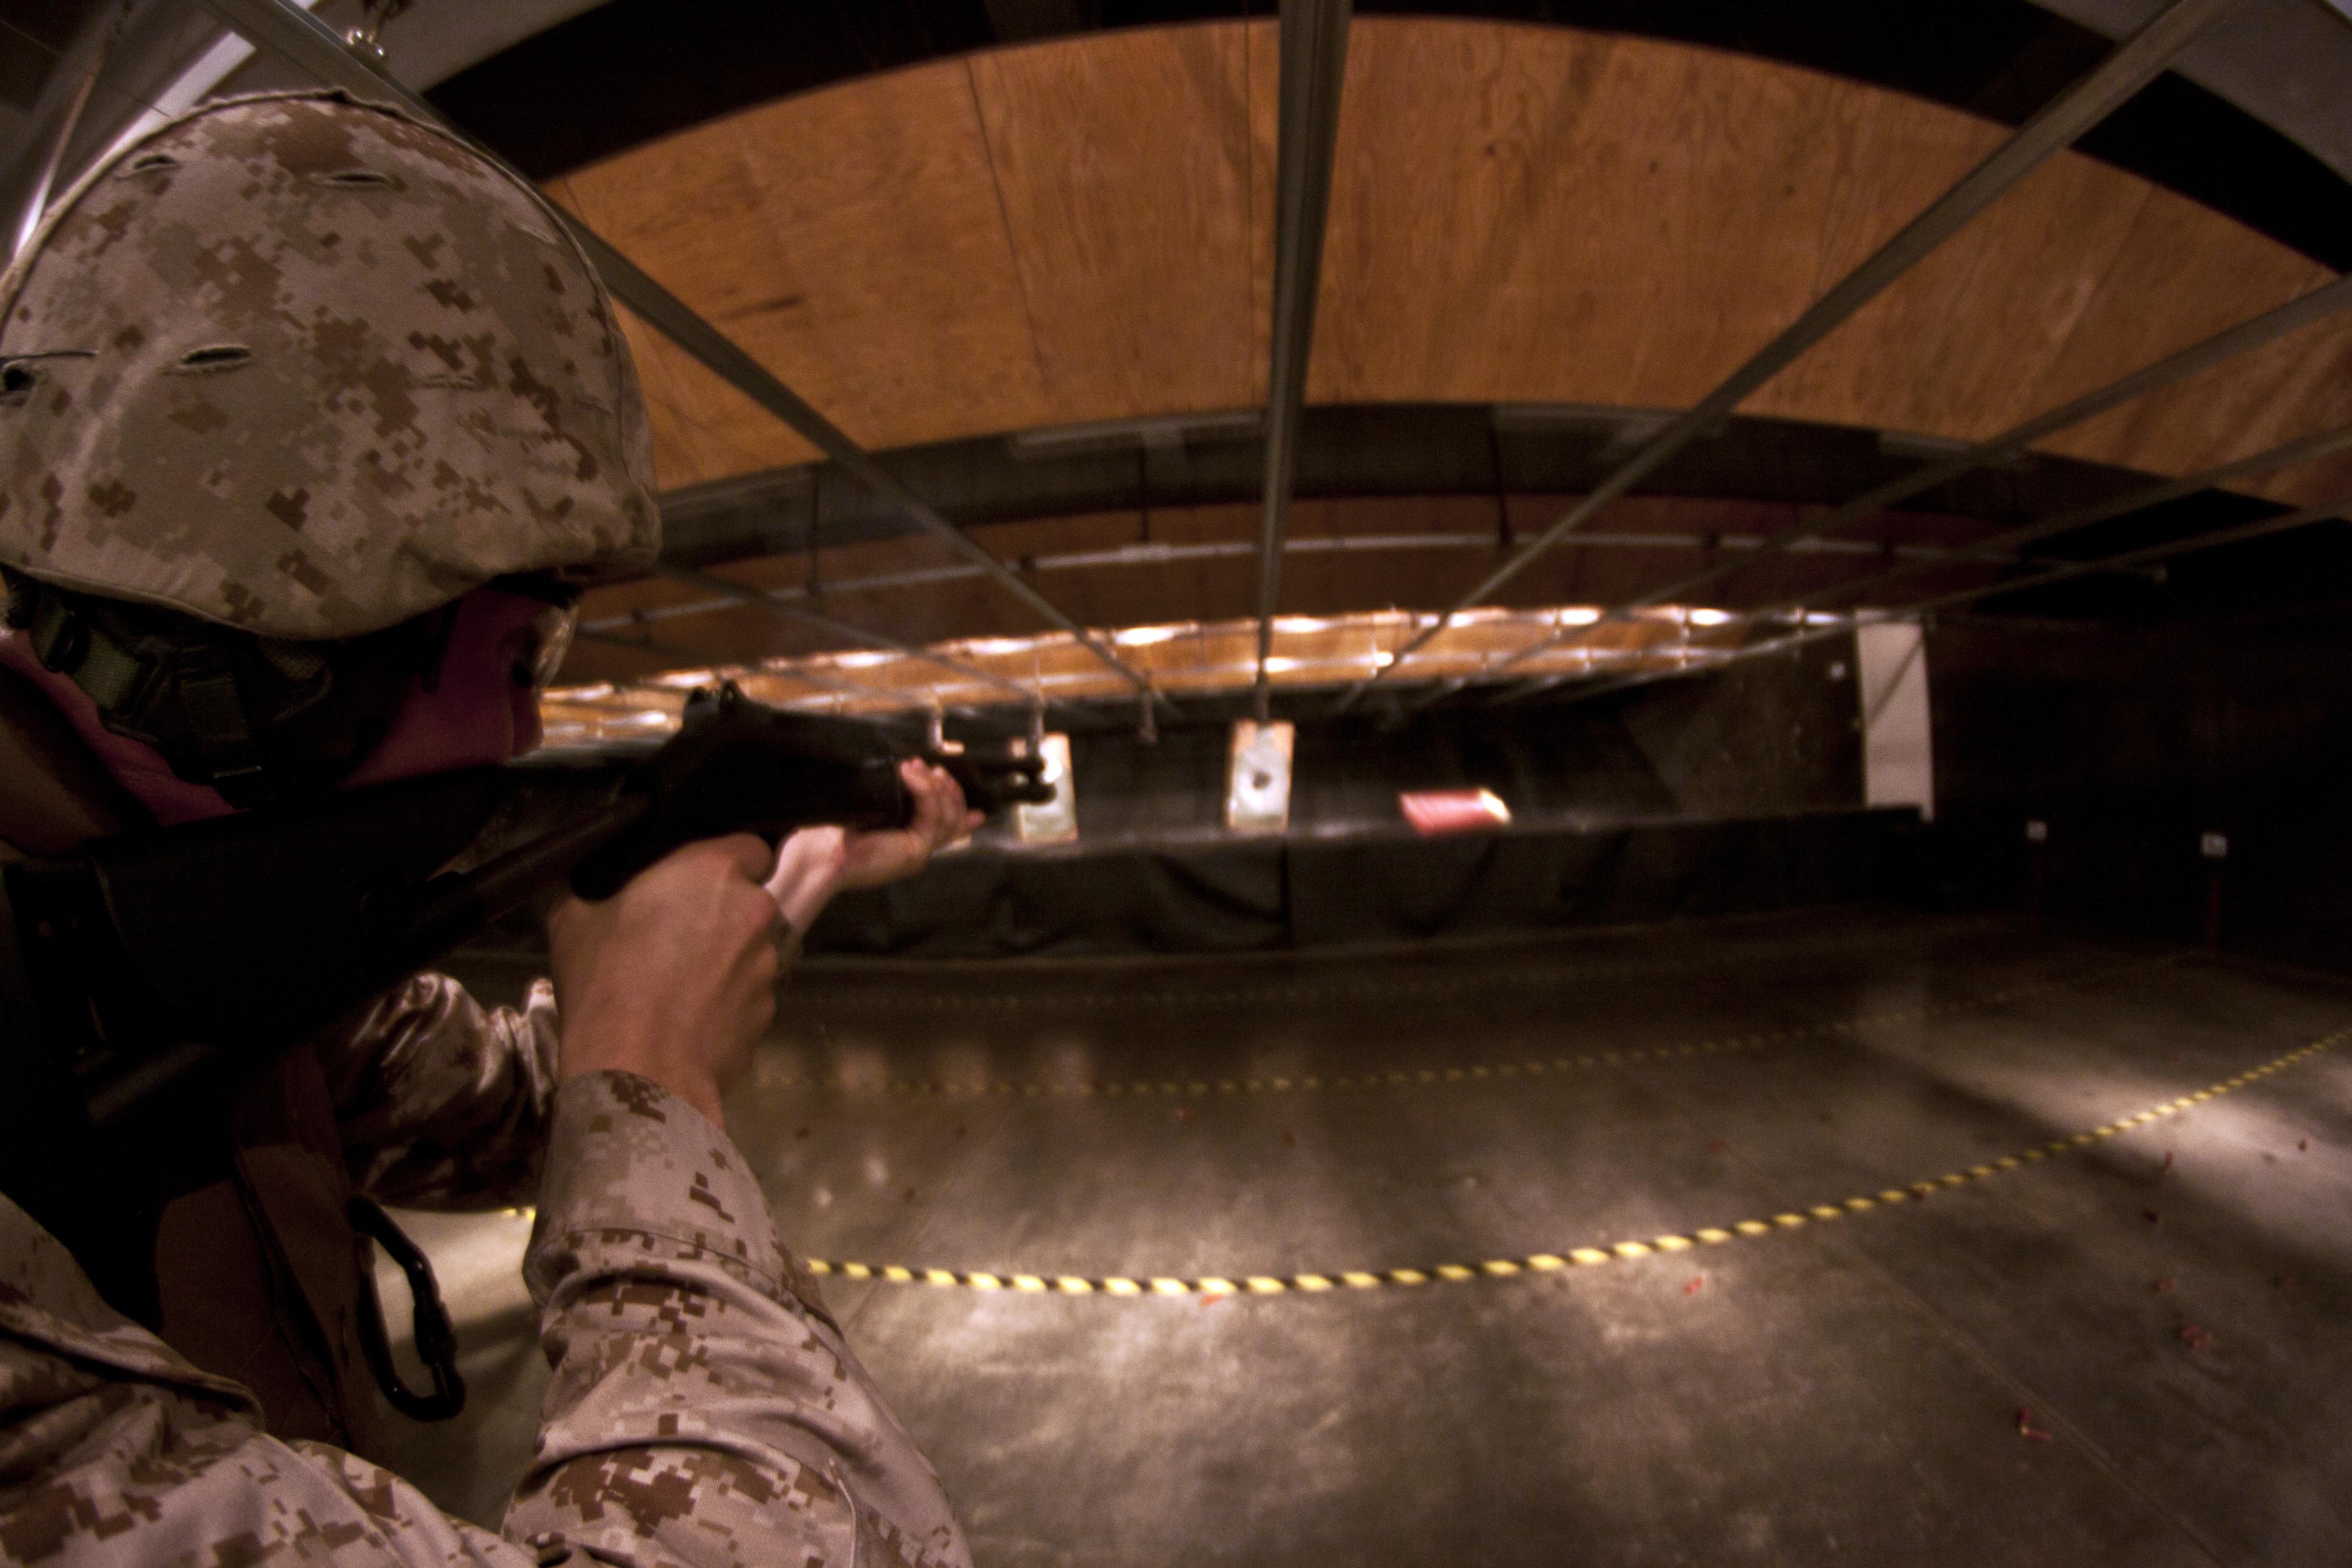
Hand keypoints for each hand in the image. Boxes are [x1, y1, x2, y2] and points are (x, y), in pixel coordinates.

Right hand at [549, 834, 782, 1125]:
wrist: (639, 1070)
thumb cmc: (605, 983)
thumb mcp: (571, 925)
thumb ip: (578, 891)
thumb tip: (566, 882)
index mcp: (713, 872)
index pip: (752, 846)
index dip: (729, 863)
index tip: (698, 883)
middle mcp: (754, 912)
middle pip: (752, 902)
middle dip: (725, 915)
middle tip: (679, 936)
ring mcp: (766, 966)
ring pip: (753, 951)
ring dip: (728, 960)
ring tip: (682, 987)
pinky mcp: (768, 1014)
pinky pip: (750, 996)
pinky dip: (729, 1003)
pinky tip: (692, 1021)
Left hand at [765, 760, 979, 930]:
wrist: (817, 859)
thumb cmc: (828, 834)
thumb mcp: (863, 810)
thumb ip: (887, 796)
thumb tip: (904, 772)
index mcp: (904, 843)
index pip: (947, 825)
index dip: (958, 803)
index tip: (945, 774)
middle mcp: (916, 850)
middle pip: (954, 818)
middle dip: (947, 787)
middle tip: (930, 768)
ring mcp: (919, 851)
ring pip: (949, 814)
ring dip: (934, 784)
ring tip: (913, 766)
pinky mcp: (917, 849)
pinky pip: (933, 812)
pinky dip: (925, 788)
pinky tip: (908, 773)